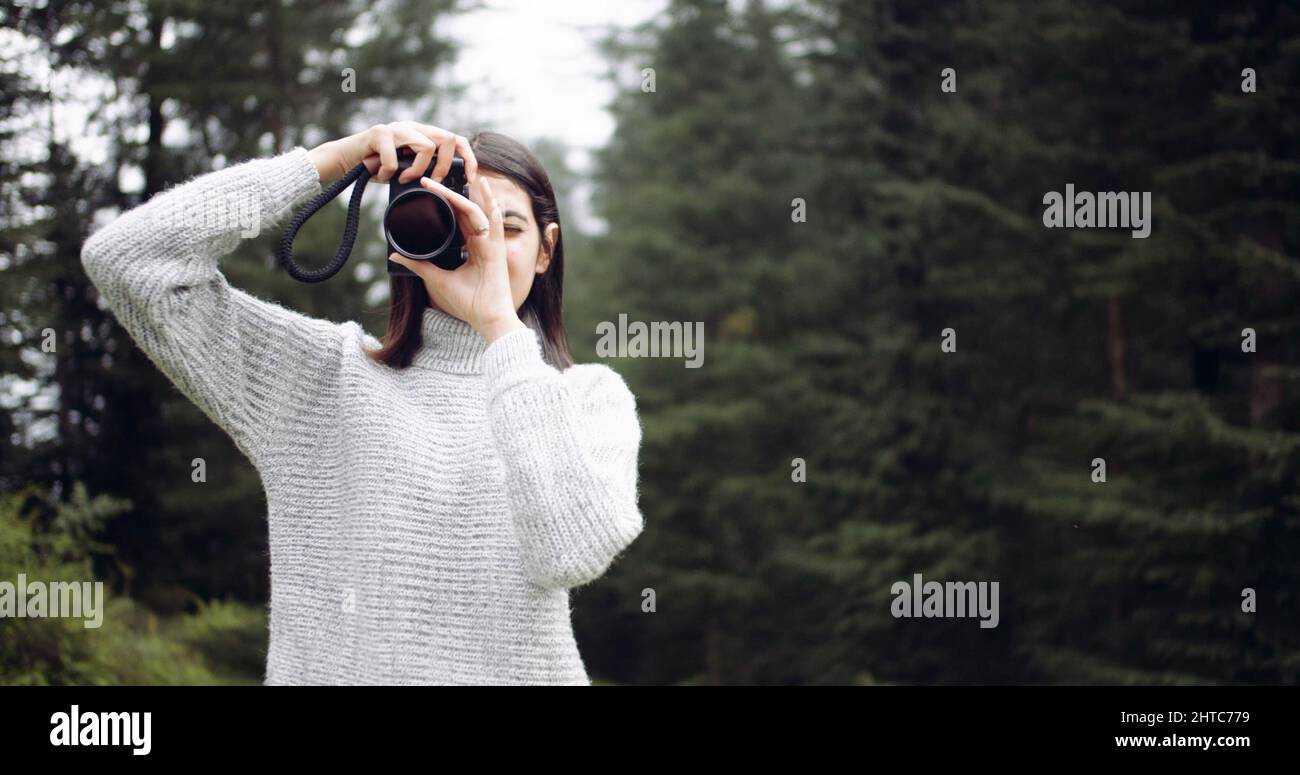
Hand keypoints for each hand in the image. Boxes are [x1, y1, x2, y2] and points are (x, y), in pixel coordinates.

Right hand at [307, 121, 478, 184]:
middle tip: (431, 182)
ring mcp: (397, 128)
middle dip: (444, 166)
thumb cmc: (377, 166)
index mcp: (422, 134)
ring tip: (403, 179)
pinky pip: (395, 159)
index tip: (470, 178)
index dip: (468, 158)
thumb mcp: (405, 170)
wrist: (344, 159)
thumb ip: (424, 172)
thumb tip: (447, 187)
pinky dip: (390, 172)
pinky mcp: (379, 133)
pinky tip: (381, 174)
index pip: (455, 139)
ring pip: (426, 147)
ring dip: (417, 170)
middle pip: (447, 138)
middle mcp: (412, 127)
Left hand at [388, 175, 525, 342]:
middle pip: (464, 210)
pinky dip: (491, 205)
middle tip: (426, 180)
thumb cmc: (468, 303)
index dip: (444, 203)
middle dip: (446, 193)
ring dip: (460, 194)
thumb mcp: (437, 279)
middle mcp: (482, 241)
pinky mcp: (497, 249)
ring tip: (443, 180)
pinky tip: (484, 188)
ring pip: (475, 211)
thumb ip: (419, 264)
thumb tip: (394, 253)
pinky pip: (495, 222)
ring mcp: (491, 244)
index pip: (458, 218)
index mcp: (472, 247)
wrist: (487, 319)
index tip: (426, 191)